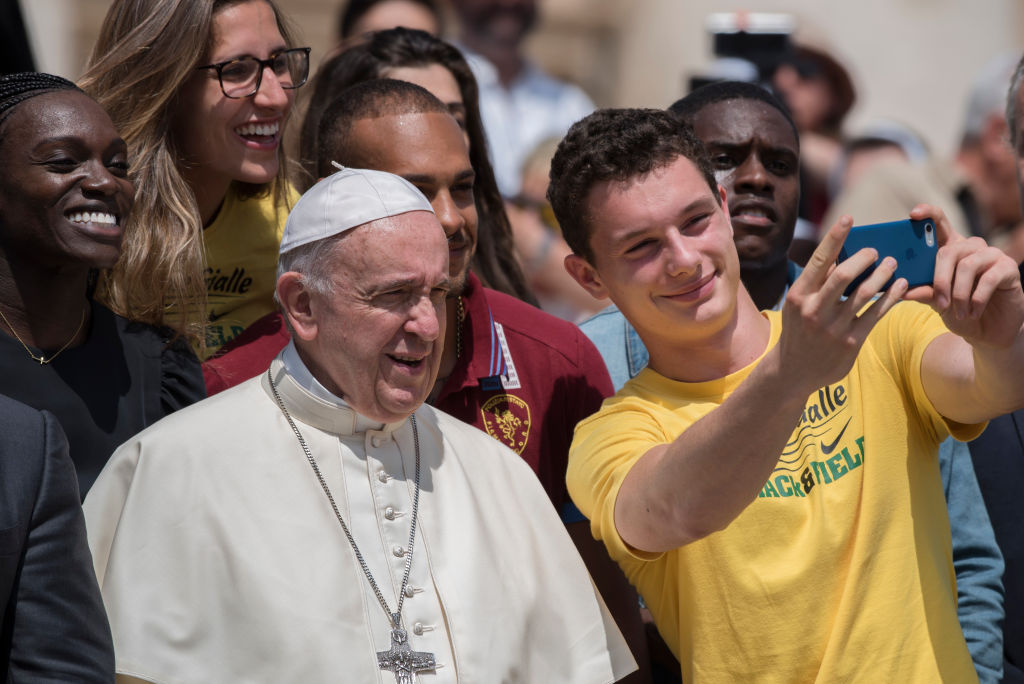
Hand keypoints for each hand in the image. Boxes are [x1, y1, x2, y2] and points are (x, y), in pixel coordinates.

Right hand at [778, 215, 905, 392]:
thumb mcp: (799, 305)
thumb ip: (816, 282)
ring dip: (882, 274)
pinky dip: (891, 297)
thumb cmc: (799, 330)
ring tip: (892, 265)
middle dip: (864, 257)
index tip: (848, 218)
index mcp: (798, 296)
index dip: (835, 237)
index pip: (819, 260)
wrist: (793, 371)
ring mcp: (832, 328)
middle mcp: (813, 311)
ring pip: (865, 293)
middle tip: (876, 251)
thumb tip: (839, 254)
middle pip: (843, 274)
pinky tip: (899, 286)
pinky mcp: (851, 343)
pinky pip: (877, 314)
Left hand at [903, 204, 1023, 347]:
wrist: (988, 330)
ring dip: (958, 293)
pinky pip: (988, 278)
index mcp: (951, 249)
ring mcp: (991, 255)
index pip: (940, 223)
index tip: (913, 214)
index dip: (928, 214)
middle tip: (940, 303)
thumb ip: (922, 290)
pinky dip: (976, 299)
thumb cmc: (959, 310)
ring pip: (967, 265)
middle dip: (940, 280)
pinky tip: (973, 312)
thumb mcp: (936, 301)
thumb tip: (899, 288)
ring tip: (958, 312)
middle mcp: (971, 246)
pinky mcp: (1008, 268)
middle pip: (948, 251)